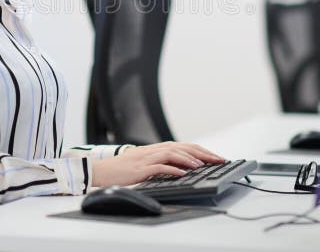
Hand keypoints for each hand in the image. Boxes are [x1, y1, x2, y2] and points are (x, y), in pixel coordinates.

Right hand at [90, 142, 224, 187]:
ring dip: (189, 160)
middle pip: (182, 147)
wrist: (101, 170)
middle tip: (218, 159)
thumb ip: (160, 162)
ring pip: (172, 154)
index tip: (216, 157)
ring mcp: (146, 158)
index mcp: (156, 149)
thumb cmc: (122, 169)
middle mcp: (153, 150)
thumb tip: (181, 168)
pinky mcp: (140, 168)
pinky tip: (182, 174)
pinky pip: (159, 167)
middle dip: (202, 153)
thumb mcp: (144, 163)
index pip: (184, 146)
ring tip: (202, 166)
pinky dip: (172, 169)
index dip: (201, 150)